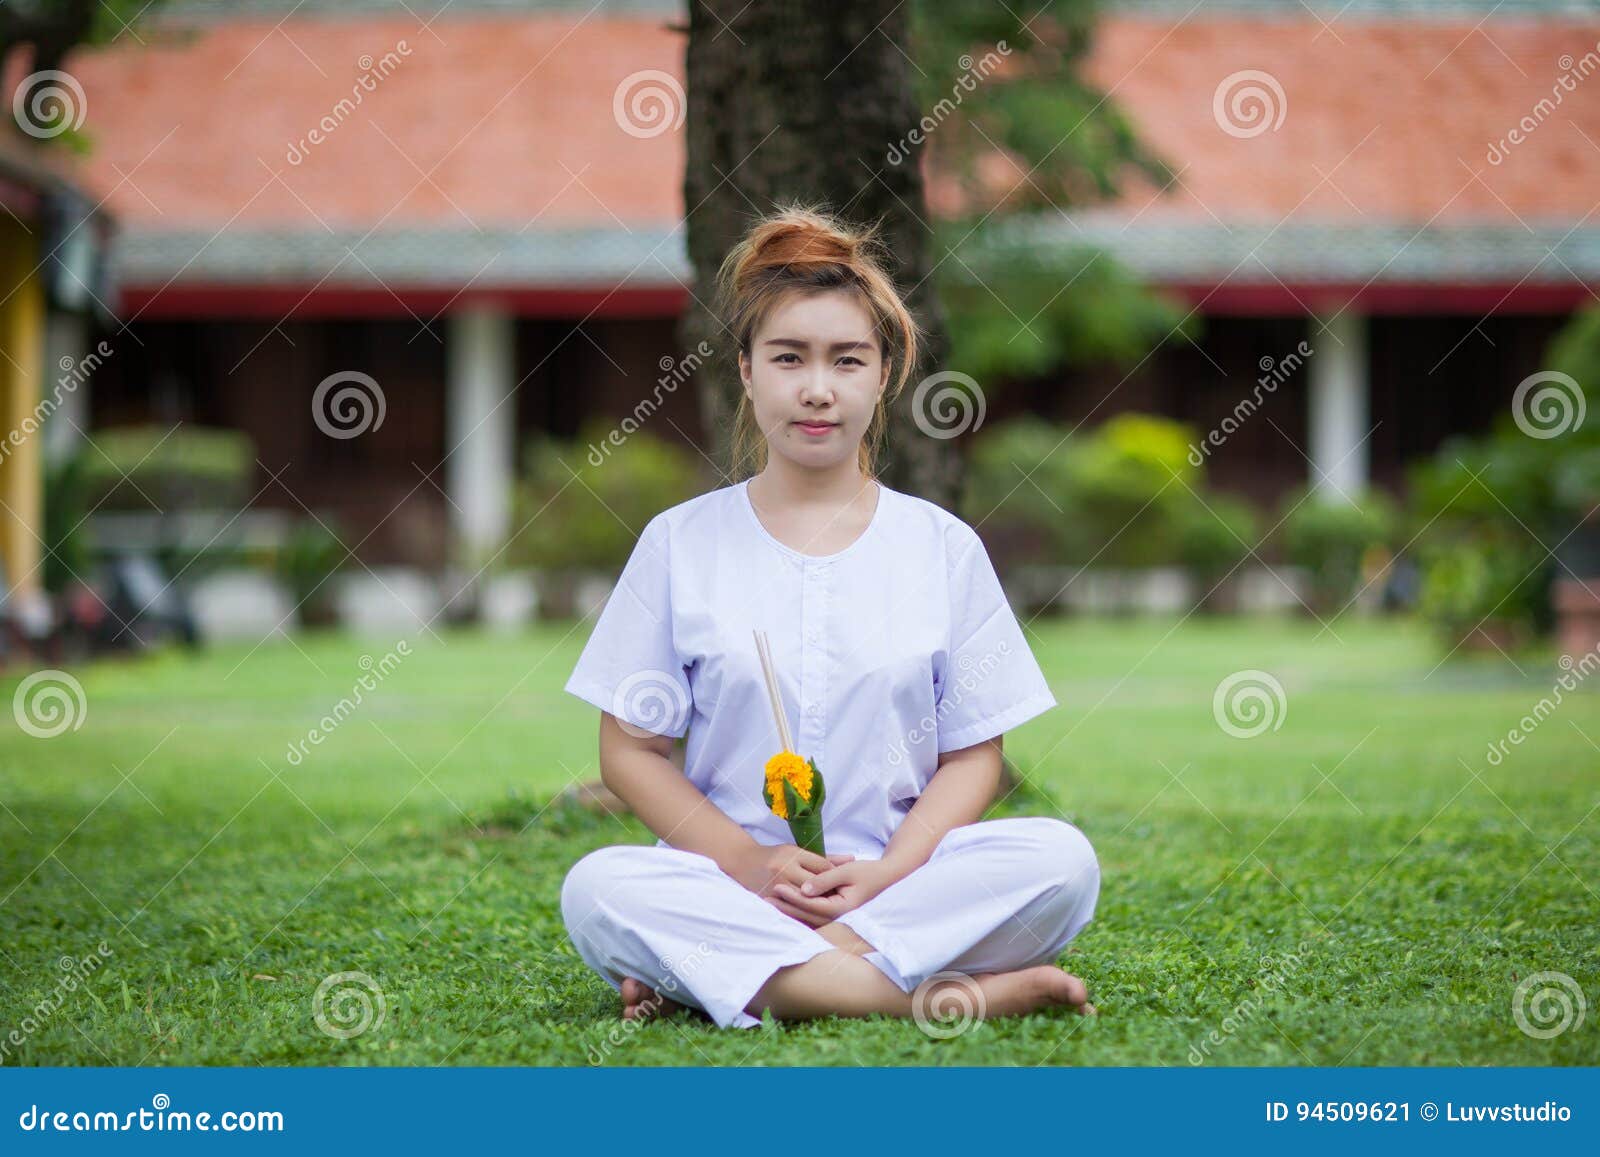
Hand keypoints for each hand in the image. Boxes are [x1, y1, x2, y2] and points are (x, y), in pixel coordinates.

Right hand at [721, 843, 854, 921]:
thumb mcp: (798, 851)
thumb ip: (826, 857)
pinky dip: (804, 915)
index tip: (846, 883)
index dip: (836, 876)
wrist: (742, 862)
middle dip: (830, 893)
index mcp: (793, 855)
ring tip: (833, 911)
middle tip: (845, 901)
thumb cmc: (775, 856)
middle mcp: (784, 869)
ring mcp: (775, 885)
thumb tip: (853, 858)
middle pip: (815, 885)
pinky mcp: (768, 898)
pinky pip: (791, 911)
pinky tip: (815, 919)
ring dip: (819, 907)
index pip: (822, 867)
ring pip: (804, 900)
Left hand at [770, 856, 904, 924]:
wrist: (884, 876)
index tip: (777, 886)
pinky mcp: (833, 912)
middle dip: (785, 906)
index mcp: (842, 908)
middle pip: (806, 914)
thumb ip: (825, 880)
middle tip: (766, 897)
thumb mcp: (846, 872)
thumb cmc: (866, 871)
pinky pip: (812, 914)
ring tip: (769, 901)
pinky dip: (797, 909)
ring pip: (807, 917)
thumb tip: (803, 889)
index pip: (812, 905)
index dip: (794, 896)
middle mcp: (838, 916)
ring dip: (789, 909)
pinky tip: (783, 905)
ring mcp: (835, 916)